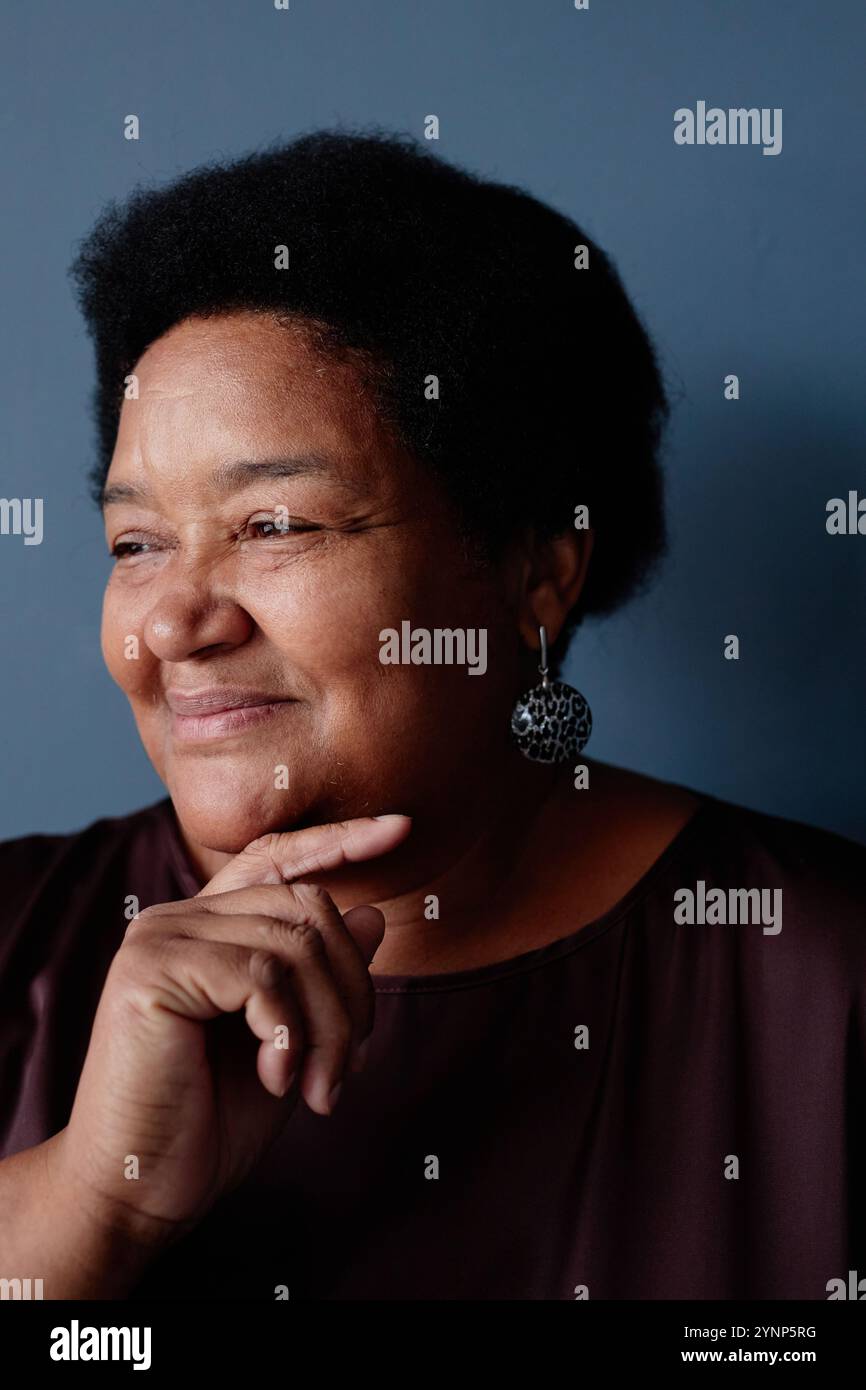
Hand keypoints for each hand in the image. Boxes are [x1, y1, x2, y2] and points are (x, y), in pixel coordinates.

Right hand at [55, 814, 409, 1252]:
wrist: (138, 1190)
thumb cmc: (208, 1122)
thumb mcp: (290, 1041)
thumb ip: (320, 979)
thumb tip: (372, 913)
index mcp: (206, 925)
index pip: (276, 856)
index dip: (338, 840)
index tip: (400, 829)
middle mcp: (179, 918)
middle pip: (307, 908)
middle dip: (350, 991)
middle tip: (346, 1068)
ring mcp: (161, 939)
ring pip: (295, 946)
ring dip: (328, 1028)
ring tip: (317, 1088)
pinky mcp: (151, 971)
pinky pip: (261, 976)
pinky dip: (289, 1033)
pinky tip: (278, 1078)